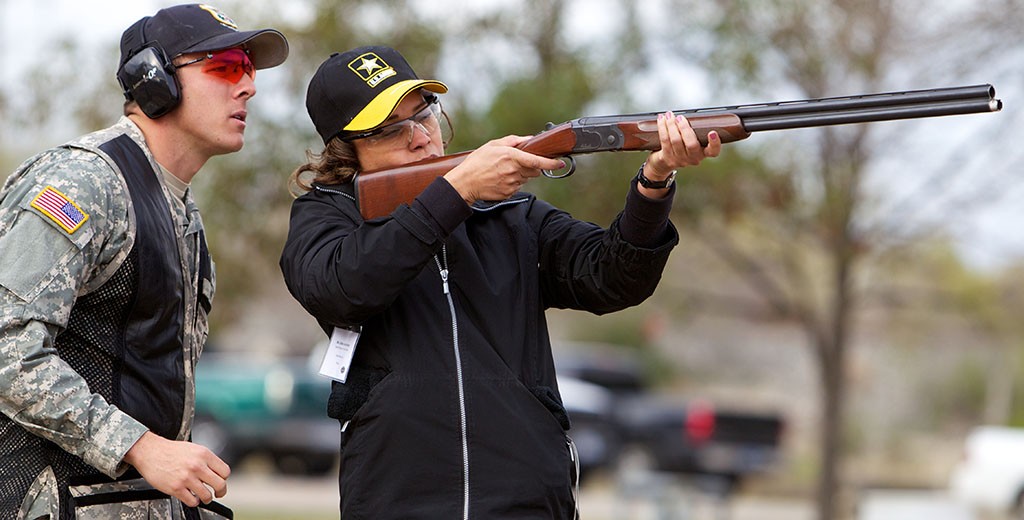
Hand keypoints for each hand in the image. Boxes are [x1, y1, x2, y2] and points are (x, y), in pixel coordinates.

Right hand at [124, 431, 229, 506]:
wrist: (150, 452)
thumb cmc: (170, 450)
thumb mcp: (194, 449)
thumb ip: (206, 460)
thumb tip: (216, 471)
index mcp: (204, 455)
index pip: (225, 471)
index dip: (224, 478)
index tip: (221, 481)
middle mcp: (197, 466)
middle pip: (220, 484)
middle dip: (221, 491)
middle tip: (218, 493)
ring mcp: (187, 478)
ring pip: (207, 495)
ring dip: (207, 498)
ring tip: (204, 496)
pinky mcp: (176, 488)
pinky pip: (192, 501)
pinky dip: (194, 501)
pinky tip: (192, 497)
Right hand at [443, 135, 563, 203]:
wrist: (465, 183)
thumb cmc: (476, 163)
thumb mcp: (492, 145)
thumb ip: (513, 141)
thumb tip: (528, 139)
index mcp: (511, 157)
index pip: (537, 161)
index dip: (551, 163)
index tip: (560, 163)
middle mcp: (513, 171)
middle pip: (534, 170)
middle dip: (531, 166)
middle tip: (517, 163)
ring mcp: (512, 184)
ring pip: (525, 178)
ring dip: (520, 174)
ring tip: (503, 171)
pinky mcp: (509, 193)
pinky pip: (517, 187)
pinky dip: (512, 182)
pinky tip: (500, 179)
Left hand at [641, 112, 721, 197]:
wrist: (663, 163)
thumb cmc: (681, 146)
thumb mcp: (691, 141)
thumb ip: (694, 130)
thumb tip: (691, 113)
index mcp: (703, 153)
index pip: (713, 152)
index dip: (715, 143)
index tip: (712, 133)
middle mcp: (693, 159)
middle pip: (691, 144)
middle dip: (684, 128)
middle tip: (680, 118)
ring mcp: (680, 160)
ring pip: (675, 140)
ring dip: (671, 125)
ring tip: (669, 115)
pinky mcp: (667, 159)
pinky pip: (664, 140)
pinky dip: (662, 127)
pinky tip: (661, 119)